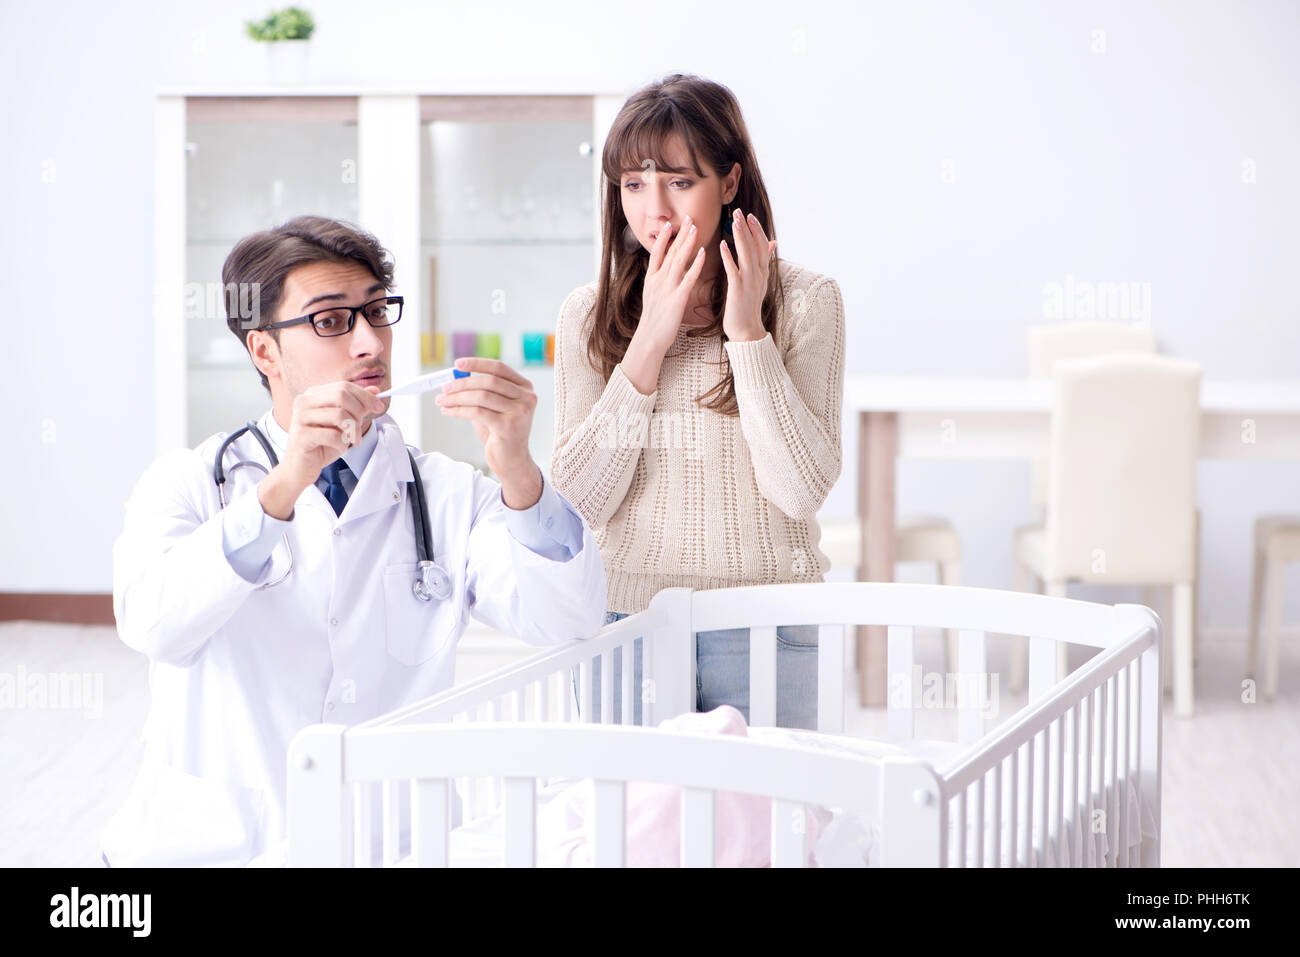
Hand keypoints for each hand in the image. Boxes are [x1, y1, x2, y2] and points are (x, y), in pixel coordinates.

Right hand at [259, 381, 385, 518]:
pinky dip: (342, 443)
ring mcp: (300, 417)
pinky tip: (339, 448)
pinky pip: (332, 435)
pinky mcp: (301, 435)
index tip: (379, 407)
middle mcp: (304, 401)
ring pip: (339, 415)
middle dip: (359, 412)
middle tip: (359, 428)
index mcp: (313, 394)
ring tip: (352, 440)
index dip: (365, 396)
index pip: (344, 386)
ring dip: (353, 430)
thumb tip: (375, 390)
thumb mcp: (343, 423)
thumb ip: (356, 405)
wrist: (300, 468)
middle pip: (341, 396)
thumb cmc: (322, 444)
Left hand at [436, 356, 542, 507]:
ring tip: (442, 400)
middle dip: (463, 383)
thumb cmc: (500, 433)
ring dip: (457, 397)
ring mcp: (520, 412)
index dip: (477, 363)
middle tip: (445, 387)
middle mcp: (527, 397)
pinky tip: (448, 411)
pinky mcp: (508, 426)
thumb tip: (454, 379)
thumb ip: (480, 392)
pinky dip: (458, 410)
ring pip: (481, 396)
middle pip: (489, 381)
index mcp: (525, 388)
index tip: (457, 364)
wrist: (512, 461)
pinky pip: (477, 412)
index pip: (499, 368)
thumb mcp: (492, 407)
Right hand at [636, 215, 707, 351]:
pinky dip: (696, 264)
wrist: (650, 338)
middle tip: (689, 218)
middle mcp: (658, 280)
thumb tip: (664, 272)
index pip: (657, 253)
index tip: (668, 224)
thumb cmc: (654, 320)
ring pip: (678, 260)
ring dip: (688, 243)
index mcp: (651, 279)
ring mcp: (667, 288)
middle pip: (670, 252)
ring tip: (695, 228)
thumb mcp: (652, 296)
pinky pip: (688, 277)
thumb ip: (658, 282)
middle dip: (680, 234)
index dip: (662, 237)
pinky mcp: (677, 298)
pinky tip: (703, 253)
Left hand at [719, 209, 775, 342]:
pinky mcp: (738, 290)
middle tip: (739, 211)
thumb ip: (764, 262)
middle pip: (755, 247)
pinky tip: (722, 245)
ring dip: (741, 237)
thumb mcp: (760, 282)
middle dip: (747, 228)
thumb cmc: (748, 307)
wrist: (747, 331)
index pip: (762, 246)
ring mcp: (749, 282)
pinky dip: (729, 257)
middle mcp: (759, 275)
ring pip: (747, 254)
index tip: (749, 216)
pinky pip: (734, 270)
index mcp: (763, 272)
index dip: (756, 230)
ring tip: (735, 221)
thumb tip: (772, 244)